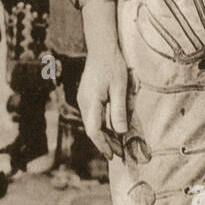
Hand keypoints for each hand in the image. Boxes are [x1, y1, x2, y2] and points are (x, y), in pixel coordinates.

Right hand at [80, 41, 129, 158]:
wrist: (101, 48)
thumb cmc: (112, 66)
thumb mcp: (120, 88)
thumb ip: (119, 110)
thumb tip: (120, 132)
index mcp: (91, 102)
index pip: (94, 130)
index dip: (103, 145)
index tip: (112, 156)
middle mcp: (84, 103)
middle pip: (92, 129)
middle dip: (105, 143)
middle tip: (119, 154)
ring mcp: (84, 99)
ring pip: (93, 123)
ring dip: (105, 134)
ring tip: (117, 144)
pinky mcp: (87, 96)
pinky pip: (93, 115)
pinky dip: (102, 124)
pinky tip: (112, 127)